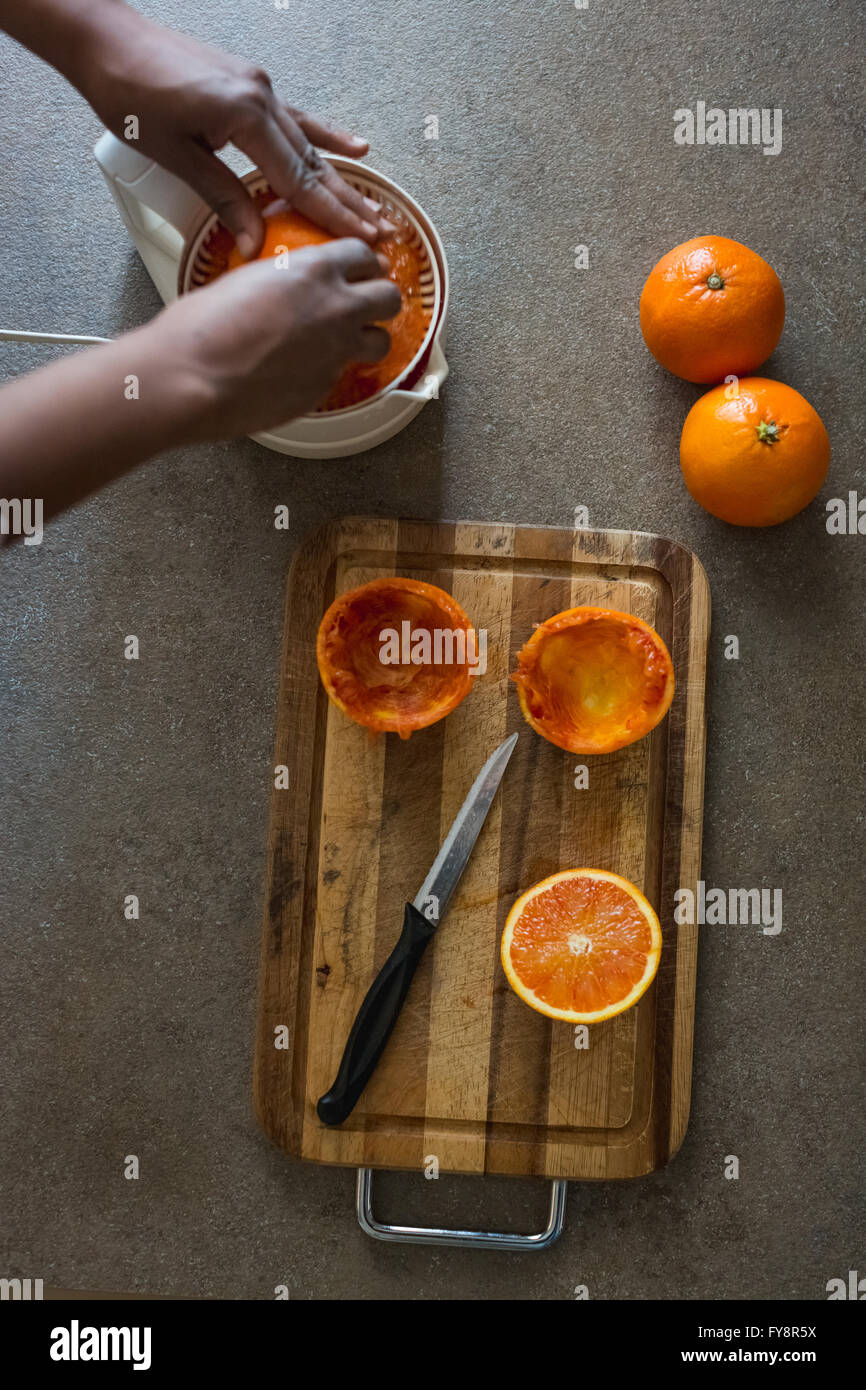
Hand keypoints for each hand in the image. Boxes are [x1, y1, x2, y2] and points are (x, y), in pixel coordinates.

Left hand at [71, 5, 392, 256]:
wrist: (106, 41)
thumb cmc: (129, 92)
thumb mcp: (176, 155)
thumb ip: (222, 196)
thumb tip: (254, 241)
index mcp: (244, 115)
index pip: (298, 180)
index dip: (331, 215)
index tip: (360, 241)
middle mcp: (261, 97)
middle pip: (312, 164)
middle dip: (348, 204)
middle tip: (382, 236)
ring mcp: (259, 87)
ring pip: (308, 144)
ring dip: (341, 179)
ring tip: (373, 207)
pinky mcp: (250, 84)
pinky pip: (296, 118)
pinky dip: (324, 136)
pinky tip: (352, 148)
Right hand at [151, 239, 402, 439]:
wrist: (194, 376)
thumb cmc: (203, 325)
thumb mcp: (248, 277)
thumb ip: (284, 280)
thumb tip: (289, 286)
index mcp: (315, 268)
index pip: (364, 254)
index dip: (362, 264)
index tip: (358, 271)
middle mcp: (336, 307)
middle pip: (389, 297)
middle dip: (379, 299)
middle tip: (362, 305)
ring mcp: (336, 351)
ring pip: (381, 341)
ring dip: (368, 338)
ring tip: (346, 340)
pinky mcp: (326, 386)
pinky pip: (344, 372)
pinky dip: (332, 368)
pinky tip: (306, 367)